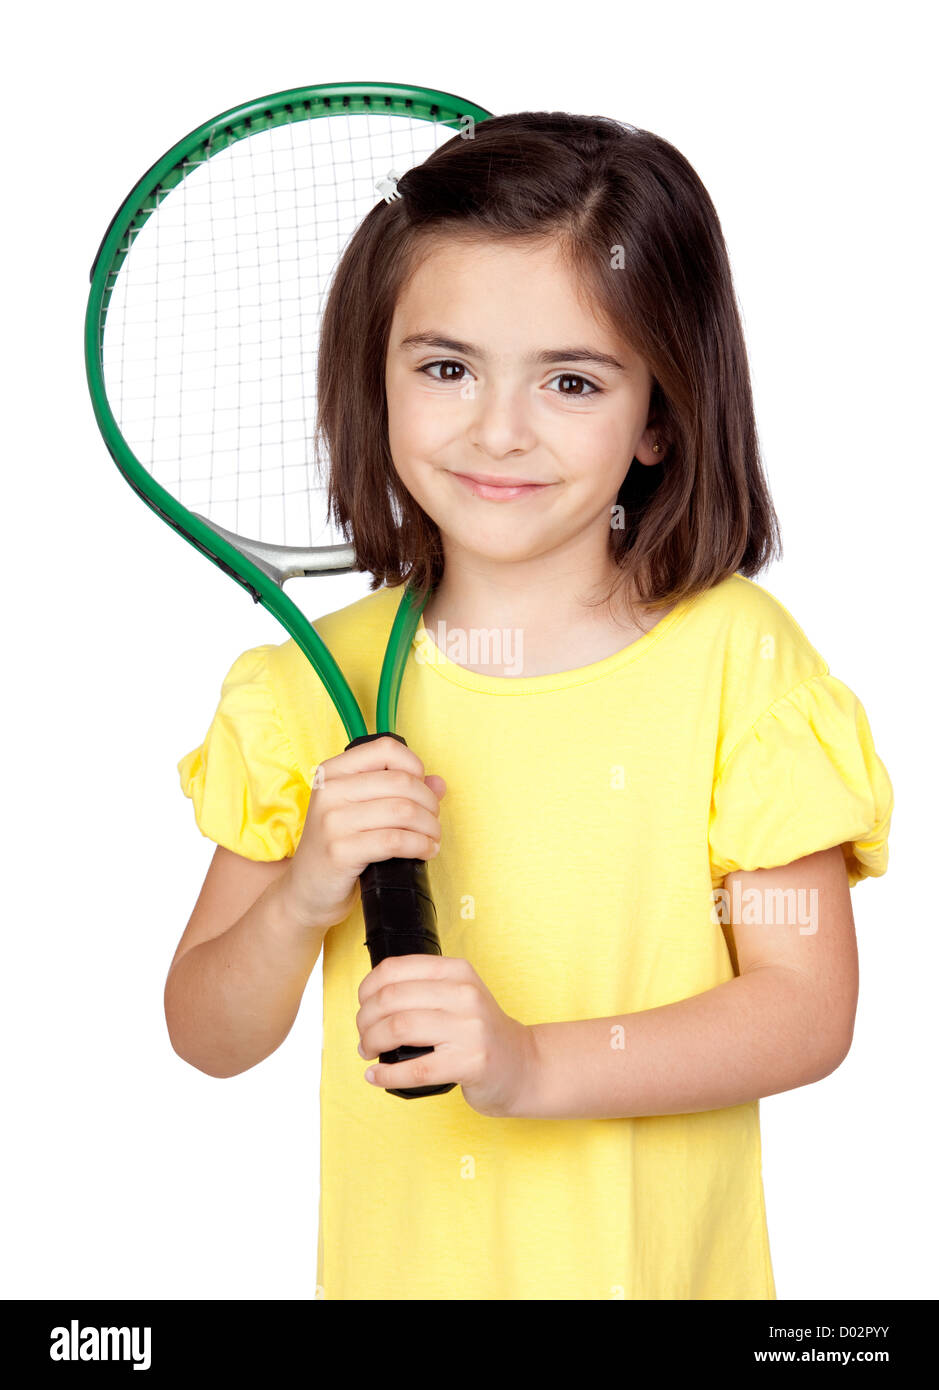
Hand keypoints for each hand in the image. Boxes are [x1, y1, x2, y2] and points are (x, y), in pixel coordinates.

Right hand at [280, 735, 445, 932]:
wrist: (306, 891)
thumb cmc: (339, 846)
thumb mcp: (361, 810)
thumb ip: (399, 791)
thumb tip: (438, 783)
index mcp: (333, 772)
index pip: (386, 749)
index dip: (414, 766)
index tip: (422, 788)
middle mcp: (330, 791)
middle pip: (401, 782)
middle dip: (429, 803)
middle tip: (433, 821)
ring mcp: (332, 821)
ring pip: (403, 811)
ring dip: (429, 826)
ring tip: (432, 838)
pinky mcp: (340, 851)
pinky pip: (395, 840)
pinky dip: (420, 845)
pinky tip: (426, 851)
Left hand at [356, 955, 539, 1117]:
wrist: (522, 1064)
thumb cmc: (480, 1031)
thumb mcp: (459, 995)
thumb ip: (424, 987)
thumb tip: (369, 998)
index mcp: (457, 971)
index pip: (395, 968)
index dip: (367, 988)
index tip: (362, 1005)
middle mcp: (465, 994)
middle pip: (392, 999)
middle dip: (365, 1019)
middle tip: (363, 1035)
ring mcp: (470, 1028)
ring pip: (399, 1028)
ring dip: (371, 1042)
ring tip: (368, 1052)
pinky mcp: (470, 1062)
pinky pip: (415, 1068)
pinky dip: (387, 1074)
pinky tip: (376, 1076)